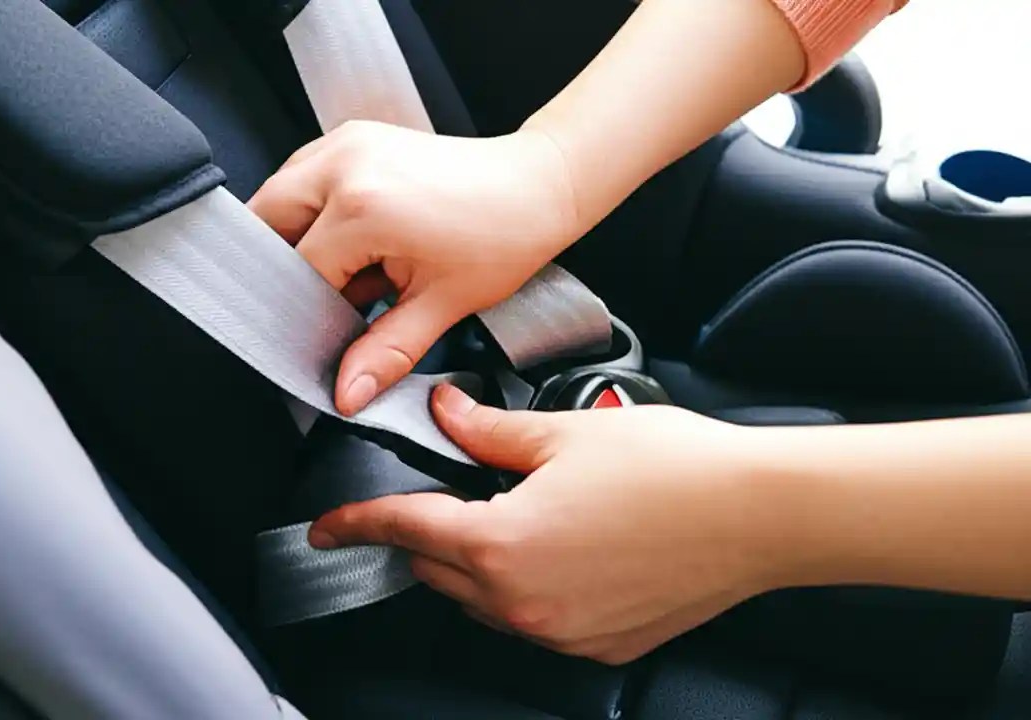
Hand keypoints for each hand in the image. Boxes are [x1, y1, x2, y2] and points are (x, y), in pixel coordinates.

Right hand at [248, 121, 579, 415]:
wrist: (537, 188)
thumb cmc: (503, 236)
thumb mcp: (442, 304)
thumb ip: (384, 351)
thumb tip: (347, 392)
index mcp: (361, 208)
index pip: (298, 272)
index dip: (308, 311)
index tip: (327, 332)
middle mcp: (344, 165)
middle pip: (269, 224)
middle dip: (286, 267)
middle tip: (326, 297)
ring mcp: (347, 143)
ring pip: (280, 195)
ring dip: (295, 235)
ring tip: (345, 266)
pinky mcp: (355, 137)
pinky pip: (305, 175)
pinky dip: (313, 209)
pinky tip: (350, 237)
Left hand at [309, 386, 792, 664]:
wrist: (759, 513)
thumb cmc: (673, 468)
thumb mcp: (563, 433)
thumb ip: (488, 430)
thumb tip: (446, 414)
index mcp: (502, 544)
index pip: (404, 530)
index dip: (355, 522)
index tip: (324, 526)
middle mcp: (523, 602)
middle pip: (438, 569)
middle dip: (430, 532)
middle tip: (450, 493)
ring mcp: (560, 632)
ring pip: (482, 599)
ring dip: (478, 561)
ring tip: (521, 513)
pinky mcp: (596, 645)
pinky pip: (533, 618)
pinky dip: (526, 586)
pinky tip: (564, 547)